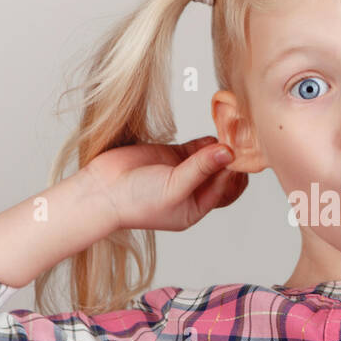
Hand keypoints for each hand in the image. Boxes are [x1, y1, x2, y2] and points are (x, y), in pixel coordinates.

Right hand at [87, 135, 248, 231]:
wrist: (101, 190)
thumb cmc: (136, 201)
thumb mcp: (174, 187)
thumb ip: (201, 168)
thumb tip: (228, 152)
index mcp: (195, 208)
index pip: (225, 190)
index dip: (233, 172)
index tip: (238, 154)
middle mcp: (192, 192)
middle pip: (222, 175)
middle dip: (231, 160)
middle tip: (238, 140)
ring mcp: (182, 172)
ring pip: (211, 158)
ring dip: (220, 147)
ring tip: (229, 132)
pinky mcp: (171, 155)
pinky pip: (196, 147)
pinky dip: (206, 140)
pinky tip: (213, 132)